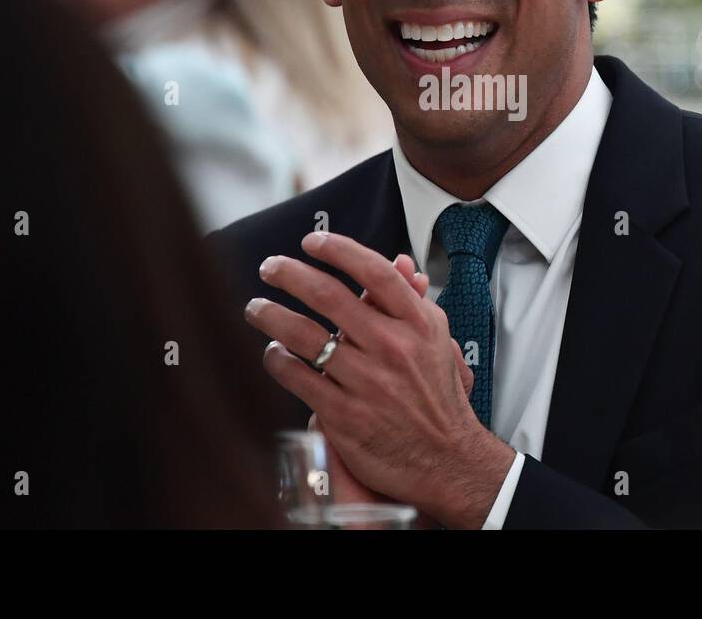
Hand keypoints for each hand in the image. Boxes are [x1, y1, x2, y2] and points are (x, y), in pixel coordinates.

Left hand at [246, 233, 512, 527]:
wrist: (446, 458)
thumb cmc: (437, 395)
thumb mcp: (436, 339)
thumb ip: (412, 300)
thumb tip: (398, 262)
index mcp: (417, 324)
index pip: (373, 272)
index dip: (338, 250)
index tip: (312, 242)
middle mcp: (392, 348)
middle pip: (329, 296)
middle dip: (290, 274)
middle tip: (270, 267)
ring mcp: (367, 382)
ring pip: (304, 335)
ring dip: (271, 315)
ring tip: (255, 307)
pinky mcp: (344, 416)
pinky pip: (298, 378)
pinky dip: (277, 360)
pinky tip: (272, 353)